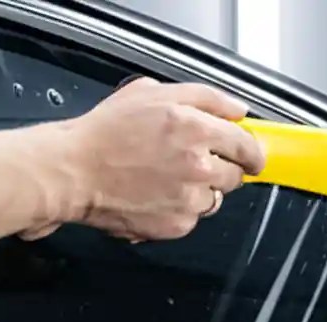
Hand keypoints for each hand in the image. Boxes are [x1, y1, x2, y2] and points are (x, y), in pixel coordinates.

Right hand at [22, 77, 265, 241]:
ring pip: (215, 199)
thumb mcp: (153, 93)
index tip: (252, 156)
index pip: (248, 145)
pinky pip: (193, 218)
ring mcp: (189, 198)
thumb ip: (205, 98)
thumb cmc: (105, 132)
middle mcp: (198, 165)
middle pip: (235, 175)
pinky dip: (180, 209)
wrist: (74, 170)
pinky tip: (155, 195)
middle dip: (220, 169)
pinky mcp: (177, 224)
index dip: (253, 152)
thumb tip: (238, 110)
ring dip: (200, 190)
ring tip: (166, 178)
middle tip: (191, 162)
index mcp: (196, 128)